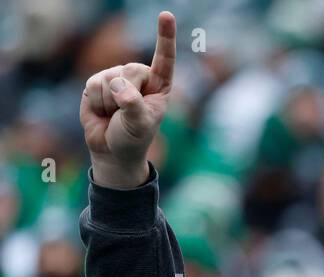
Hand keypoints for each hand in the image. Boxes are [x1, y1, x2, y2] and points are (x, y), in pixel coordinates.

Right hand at [80, 10, 176, 188]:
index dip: (165, 37)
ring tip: (114, 115)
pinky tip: (101, 111)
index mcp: (159, 85)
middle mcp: (139, 77)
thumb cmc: (133, 138)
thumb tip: (119, 87)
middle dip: (125, 95)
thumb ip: (132, 105)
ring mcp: (117, 78)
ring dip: (109, 103)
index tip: (166, 15)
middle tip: (125, 113)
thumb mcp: (139, 125)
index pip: (164, 58)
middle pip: (130, 71)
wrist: (112, 150)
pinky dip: (96, 103)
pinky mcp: (96, 82)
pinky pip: (93, 86)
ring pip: (108, 79)